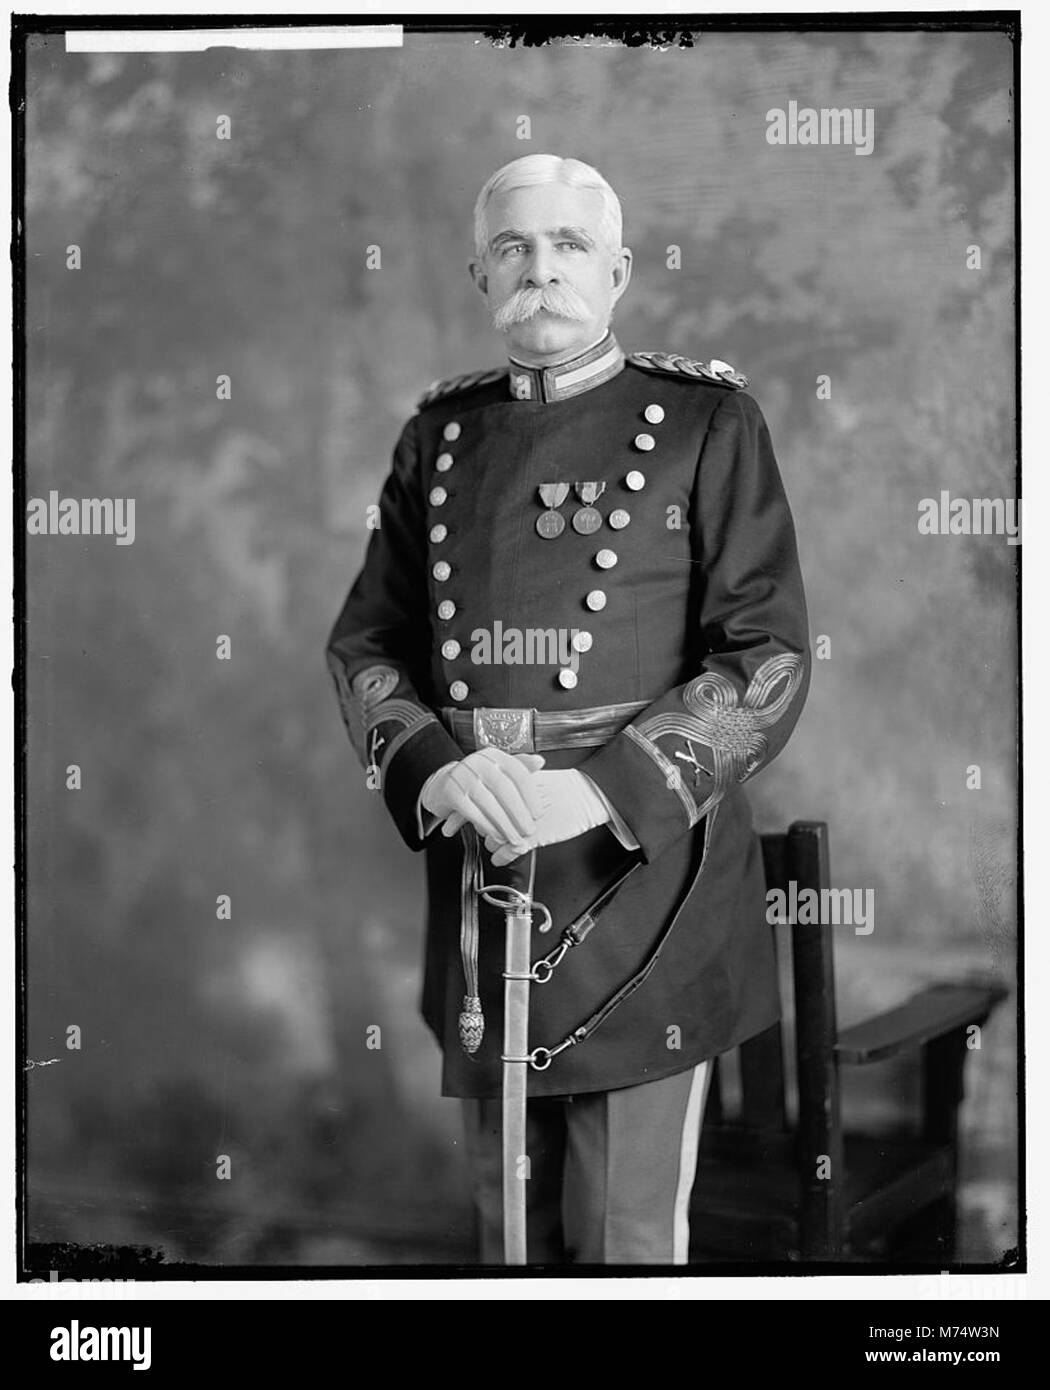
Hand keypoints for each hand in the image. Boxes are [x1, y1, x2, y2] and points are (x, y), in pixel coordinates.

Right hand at [421, 747, 545, 843]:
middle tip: (528, 831)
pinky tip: (496, 836)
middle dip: (519, 814)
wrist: (443, 784)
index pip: (518, 774)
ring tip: (514, 838)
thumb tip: (540, 761)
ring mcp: (463, 777)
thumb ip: (520, 766)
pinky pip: (473, 813)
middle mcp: (479, 762)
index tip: (538, 814)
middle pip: (504, 790)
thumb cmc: (478, 780)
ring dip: (504, 825)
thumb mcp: (498, 770)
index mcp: (495, 756)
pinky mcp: (451, 792)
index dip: (530, 796)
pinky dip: (487, 826)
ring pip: (489, 803)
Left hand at [487, 769, 610, 866]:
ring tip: (496, 843)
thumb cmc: (564, 788)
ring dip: (493, 843)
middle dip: (485, 826)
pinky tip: (500, 858)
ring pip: (493, 838)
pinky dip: (501, 857)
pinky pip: (507, 852)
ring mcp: (520, 822)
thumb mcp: (533, 780)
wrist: (586, 795)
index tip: (472, 814)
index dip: (476, 810)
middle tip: (487, 828)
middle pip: (484, 820)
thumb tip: (493, 798)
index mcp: (510, 785)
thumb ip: (512, 789)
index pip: (481, 801)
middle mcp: (511, 804)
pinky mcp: (531, 838)